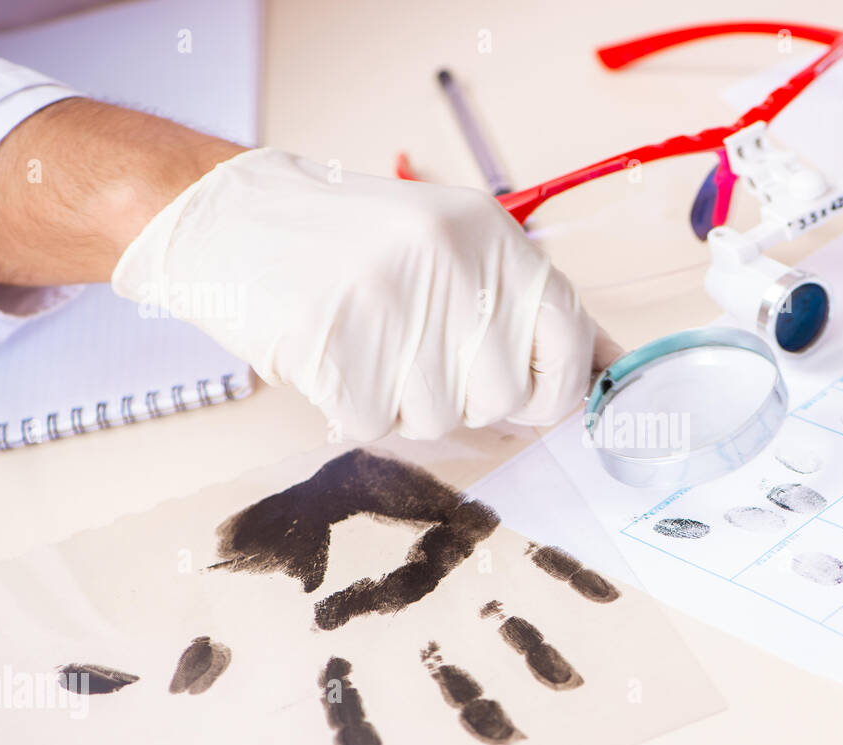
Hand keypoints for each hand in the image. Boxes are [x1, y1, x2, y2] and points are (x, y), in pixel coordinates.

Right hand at [112, 148, 618, 439]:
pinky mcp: (335, 346)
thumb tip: (608, 373)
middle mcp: (452, 264)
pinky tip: (337, 358)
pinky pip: (378, 426)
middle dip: (471, 400)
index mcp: (492, 237)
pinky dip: (356, 409)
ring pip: (442, 420)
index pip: (570, 339)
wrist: (234, 219)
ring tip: (372, 345)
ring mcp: (392, 303)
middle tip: (423, 359)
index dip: (562, 388)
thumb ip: (530, 309)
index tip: (540, 401)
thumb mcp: (458, 248)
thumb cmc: (353, 245)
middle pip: (506, 397)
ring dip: (407, 403)